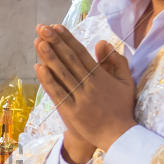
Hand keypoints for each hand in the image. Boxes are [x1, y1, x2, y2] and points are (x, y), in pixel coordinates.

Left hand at [34, 25, 135, 157]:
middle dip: (55, 42)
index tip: (56, 27)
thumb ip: (116, 61)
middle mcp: (89, 85)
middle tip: (42, 27)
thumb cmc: (121, 108)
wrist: (118, 136)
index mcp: (101, 76)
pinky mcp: (71, 112)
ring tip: (37, 41)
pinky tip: (38, 67)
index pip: (81, 53)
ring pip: (62, 74)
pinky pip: (58, 93)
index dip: (67, 39)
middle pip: (69, 60)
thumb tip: (102, 42)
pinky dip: (48, 80)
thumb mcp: (126, 82)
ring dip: (49, 57)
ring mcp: (79, 98)